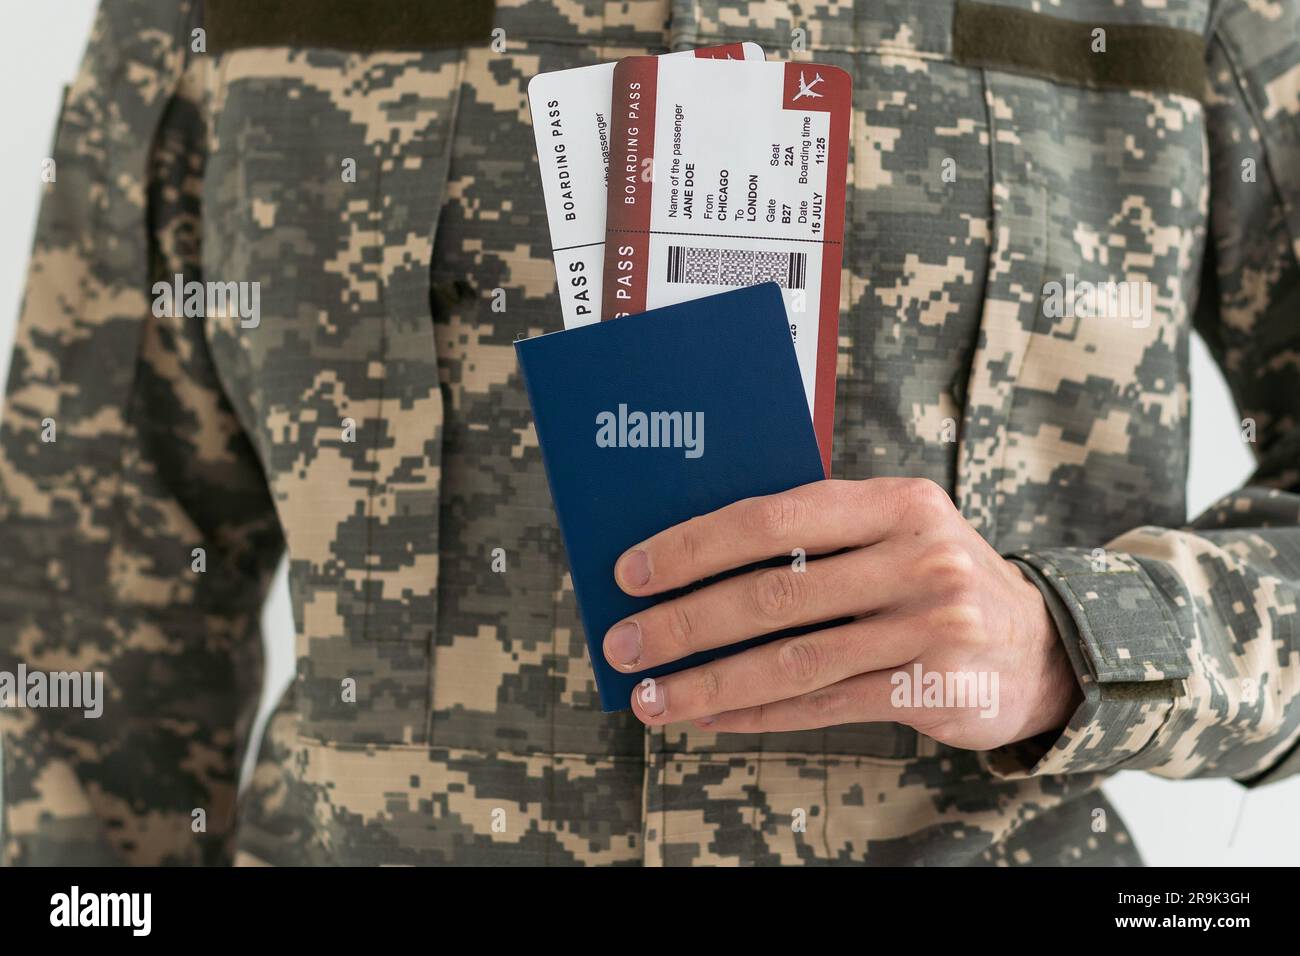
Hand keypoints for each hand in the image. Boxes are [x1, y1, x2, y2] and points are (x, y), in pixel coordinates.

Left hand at [604, 478, 1081, 749]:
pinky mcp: (932, 687)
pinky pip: (822, 703)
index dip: (695, 545)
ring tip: (649, 697)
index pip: (774, 515)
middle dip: (684, 622)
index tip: (633, 571)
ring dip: (707, 681)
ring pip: (792, 658)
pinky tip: (709, 715)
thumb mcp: (896, 531)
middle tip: (623, 643)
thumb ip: (817, 535)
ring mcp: (930, 624)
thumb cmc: (938, 578)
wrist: (1042, 647)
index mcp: (896, 501)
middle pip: (774, 591)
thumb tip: (693, 560)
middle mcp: (918, 556)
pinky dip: (756, 712)